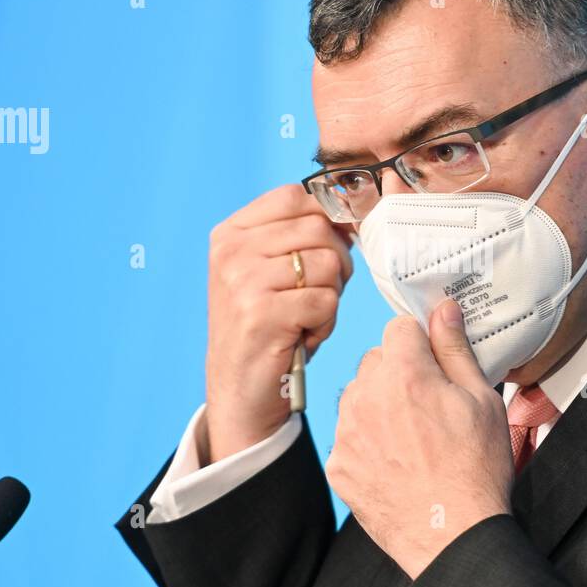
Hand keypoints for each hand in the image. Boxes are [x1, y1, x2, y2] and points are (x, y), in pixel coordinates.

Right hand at [205, 184, 354, 459]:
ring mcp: (243, 281)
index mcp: (231, 233)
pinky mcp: (261, 314)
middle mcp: (232, 251)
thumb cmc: (268, 327)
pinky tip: (304, 335)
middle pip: (318, 228)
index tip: (335, 247)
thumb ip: (301, 237)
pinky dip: (326, 322)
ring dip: (331, 295)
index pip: (296, 196)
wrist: (240, 390)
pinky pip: (325, 301)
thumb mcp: (271, 271)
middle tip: (319, 294)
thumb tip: (355, 209)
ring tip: (308, 317)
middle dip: (336, 263)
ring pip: (327, 263)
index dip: (328, 218)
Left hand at [326, 299, 514, 579]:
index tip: (434, 364)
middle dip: (399, 372)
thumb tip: (443, 310)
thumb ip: (455, 349)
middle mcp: (365, 396)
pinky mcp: (339, 465)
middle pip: (376, 360)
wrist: (453, 536)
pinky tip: (396, 461)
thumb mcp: (482, 400)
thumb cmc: (476, 469)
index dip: (421, 343)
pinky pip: (348, 434)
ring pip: (358, 395)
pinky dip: (367, 441)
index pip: (399, 327)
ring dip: (379, 404)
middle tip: (429, 406)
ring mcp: (347, 433)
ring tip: (413, 436)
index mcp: (404, 373)